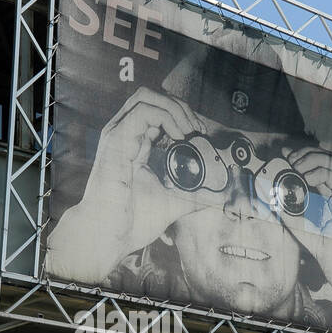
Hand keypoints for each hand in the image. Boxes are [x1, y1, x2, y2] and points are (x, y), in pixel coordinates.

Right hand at [47, 88, 210, 281]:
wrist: (110, 236)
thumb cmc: (132, 221)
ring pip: (146, 96)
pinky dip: (166, 117)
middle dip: (180, 106)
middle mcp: (123, 134)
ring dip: (175, 108)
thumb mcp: (172, 203)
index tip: (200, 136)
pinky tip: (180, 136)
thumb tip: (221, 197)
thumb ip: (194, 197)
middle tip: (198, 130)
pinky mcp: (116, 140)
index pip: (157, 111)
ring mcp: (117, 135)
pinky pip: (143, 111)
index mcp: (133, 144)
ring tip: (190, 130)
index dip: (182, 116)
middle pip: (152, 96)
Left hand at [284, 146, 331, 332]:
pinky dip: (321, 173)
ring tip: (295, 165)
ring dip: (313, 159)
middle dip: (306, 153)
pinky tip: (306, 177)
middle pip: (329, 160)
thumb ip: (291, 220)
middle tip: (287, 156)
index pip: (320, 169)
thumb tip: (271, 202)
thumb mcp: (306, 236)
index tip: (283, 155)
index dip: (302, 157)